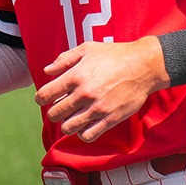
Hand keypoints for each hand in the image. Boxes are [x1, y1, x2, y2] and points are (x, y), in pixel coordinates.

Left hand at [34, 37, 167, 142]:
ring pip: (68, 128)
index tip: (46, 98)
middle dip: (54, 112)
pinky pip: (88, 135)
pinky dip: (82, 133)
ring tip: (73, 118)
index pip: (45, 95)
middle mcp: (83, 94)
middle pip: (55, 114)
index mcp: (75, 76)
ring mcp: (97, 108)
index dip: (41, 98)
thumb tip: (47, 71)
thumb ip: (64, 59)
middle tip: (61, 108)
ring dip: (67, 124)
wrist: (143, 66)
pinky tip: (86, 125)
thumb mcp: (87, 49)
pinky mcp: (110, 119)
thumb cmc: (115, 55)